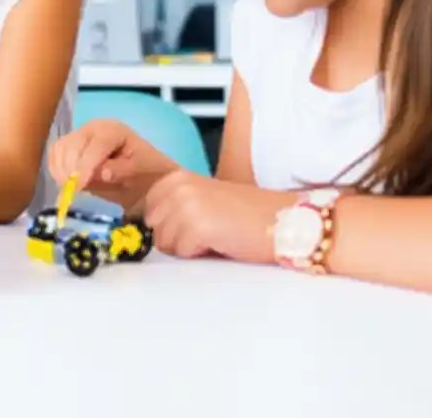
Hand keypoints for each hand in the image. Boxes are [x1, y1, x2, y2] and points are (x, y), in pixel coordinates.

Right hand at [48, 119, 166, 192]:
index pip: (96, 145)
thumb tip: (102, 173)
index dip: (86, 165)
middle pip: (73, 144)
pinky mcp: (70, 147)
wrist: (143, 178)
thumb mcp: (140, 172)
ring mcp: (80, 136)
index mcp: (113, 130)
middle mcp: (93, 128)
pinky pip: (55, 155)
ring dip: (61, 170)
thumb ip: (121, 171)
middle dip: (71, 169)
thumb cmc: (145, 172)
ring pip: (60, 148)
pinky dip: (56, 169)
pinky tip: (65, 183)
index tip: (79, 187)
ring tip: (70, 188)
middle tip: (75, 191)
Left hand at [143, 171, 295, 262]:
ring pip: (165, 243)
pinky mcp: (197, 227)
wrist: (284, 220)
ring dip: (188, 247)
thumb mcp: (203, 198)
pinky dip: (201, 253)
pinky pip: (182, 252)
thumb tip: (150, 229)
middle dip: (175, 237)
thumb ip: (175, 206)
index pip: (148, 211)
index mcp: (177, 178)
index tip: (192, 224)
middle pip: (154, 228)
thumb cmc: (246, 214)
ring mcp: (186, 206)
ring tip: (216, 236)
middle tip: (207, 232)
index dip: (168, 224)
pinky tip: (222, 242)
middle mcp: (178, 187)